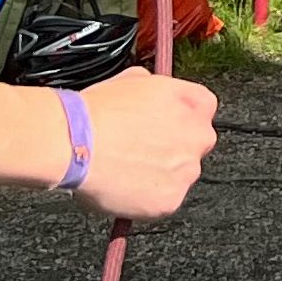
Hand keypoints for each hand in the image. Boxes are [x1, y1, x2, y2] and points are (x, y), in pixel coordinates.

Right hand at [74, 71, 216, 219]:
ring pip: (180, 175)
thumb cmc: (99, 111)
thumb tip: (154, 100)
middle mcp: (198, 137)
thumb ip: (160, 90)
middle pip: (196, 144)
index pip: (205, 109)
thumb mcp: (136, 79)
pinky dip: (148, 199)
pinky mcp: (170, 201)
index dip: (182, 117)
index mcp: (195, 103)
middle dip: (175, 148)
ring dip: (162, 175)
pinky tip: (126, 187)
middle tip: (143, 151)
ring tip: (128, 170)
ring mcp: (186, 171)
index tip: (166, 125)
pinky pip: (164, 201)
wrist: (76, 142)